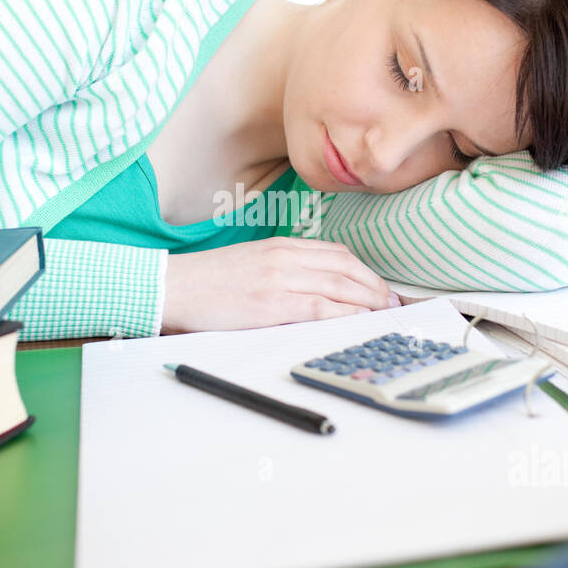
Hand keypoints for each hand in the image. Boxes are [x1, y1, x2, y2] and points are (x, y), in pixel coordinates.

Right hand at [161, 237, 400, 334]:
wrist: (174, 286)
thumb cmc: (208, 281)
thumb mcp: (251, 262)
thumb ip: (283, 267)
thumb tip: (315, 287)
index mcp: (281, 246)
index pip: (337, 253)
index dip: (366, 271)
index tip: (381, 287)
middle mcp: (285, 257)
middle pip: (347, 268)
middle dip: (376, 287)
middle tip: (393, 303)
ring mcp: (280, 279)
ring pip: (340, 286)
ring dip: (369, 301)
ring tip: (385, 314)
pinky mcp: (272, 304)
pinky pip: (320, 308)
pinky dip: (346, 314)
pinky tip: (360, 321)